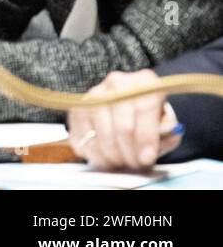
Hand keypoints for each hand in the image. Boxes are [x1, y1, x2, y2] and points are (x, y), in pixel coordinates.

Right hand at [67, 69, 181, 170]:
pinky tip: (102, 158)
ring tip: (120, 163)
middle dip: (129, 150)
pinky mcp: (79, 106)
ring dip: (111, 153)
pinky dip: (92, 150)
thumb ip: (166, 131)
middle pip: (123, 123)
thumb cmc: (150, 121)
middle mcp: (118, 82)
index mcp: (145, 82)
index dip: (146, 136)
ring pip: (102, 130)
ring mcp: (96, 93)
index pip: (145, 107)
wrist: (130, 112)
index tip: (147, 157)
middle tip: (135, 164)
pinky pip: (82, 132)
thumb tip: (154, 140)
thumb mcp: (167, 124)